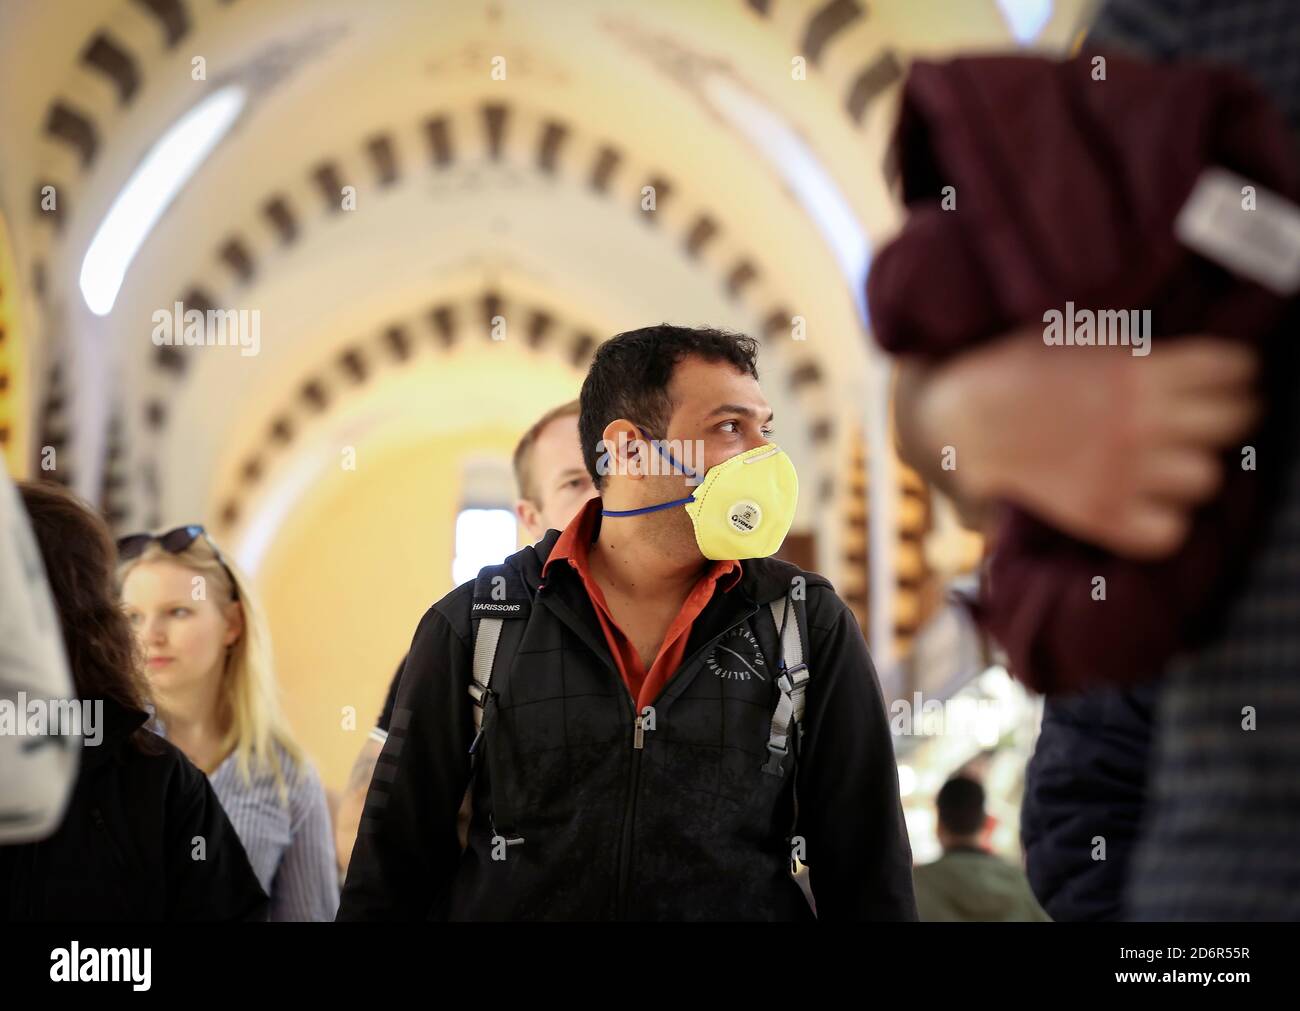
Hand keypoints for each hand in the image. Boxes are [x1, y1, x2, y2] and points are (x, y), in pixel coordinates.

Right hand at [903, 330, 1259, 558]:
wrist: (956, 422)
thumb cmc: (1010, 370)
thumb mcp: (1072, 335)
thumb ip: (1129, 348)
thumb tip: (1172, 357)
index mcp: (1136, 370)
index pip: (1233, 368)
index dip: (1234, 371)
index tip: (1224, 377)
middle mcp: (1139, 422)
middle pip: (1235, 421)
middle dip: (1226, 415)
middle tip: (1205, 417)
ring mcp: (1121, 473)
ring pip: (1208, 477)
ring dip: (1192, 468)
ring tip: (1169, 460)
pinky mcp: (1098, 515)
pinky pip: (1168, 532)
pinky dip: (1163, 522)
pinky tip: (1146, 504)